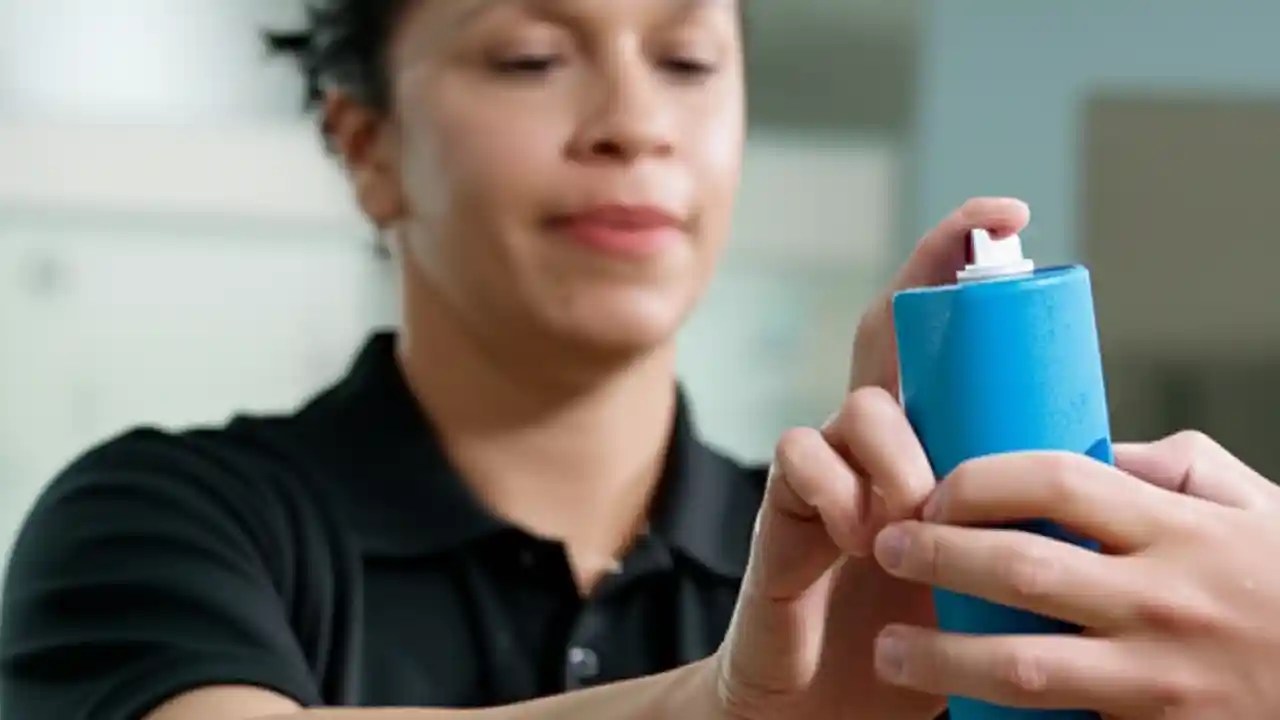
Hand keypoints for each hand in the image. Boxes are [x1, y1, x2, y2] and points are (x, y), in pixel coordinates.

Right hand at [709, 198, 1030, 719]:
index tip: (1007, 218)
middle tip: (969, 259)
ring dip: (898, 447)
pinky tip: (860, 530)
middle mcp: (877, 444)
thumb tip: (1110, 474)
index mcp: (930, 448)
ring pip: (857, 405)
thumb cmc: (918, 634)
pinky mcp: (783, 508)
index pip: (945, 345)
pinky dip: (835, 488)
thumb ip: (1016, 516)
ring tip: (918, 506)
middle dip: (920, 282)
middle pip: (888, 337)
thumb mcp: (984, 567)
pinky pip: (799, 460)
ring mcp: (827, 471)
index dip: (960, 272)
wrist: (831, 700)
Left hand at [870, 431, 1279, 718]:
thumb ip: (1168, 468)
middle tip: (887, 548)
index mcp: (1181, 531)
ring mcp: (1159, 681)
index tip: (937, 490)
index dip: (978, 480)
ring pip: (1023, 668)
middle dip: (935, 556)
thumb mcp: (1250, 507)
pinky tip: (957, 718)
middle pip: (1019, 569)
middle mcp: (1164, 602)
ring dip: (941, 658)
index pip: (1054, 480)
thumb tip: (1083, 449)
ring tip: (892, 650)